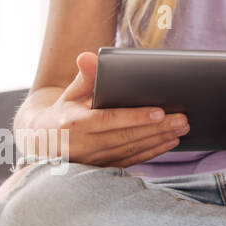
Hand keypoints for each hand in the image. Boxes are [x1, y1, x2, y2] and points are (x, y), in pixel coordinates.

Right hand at [21, 52, 189, 167]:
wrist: (42, 142)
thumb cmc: (63, 111)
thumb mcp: (70, 93)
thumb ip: (84, 77)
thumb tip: (87, 56)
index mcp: (73, 123)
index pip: (108, 120)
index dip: (134, 117)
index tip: (159, 111)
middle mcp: (82, 145)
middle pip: (125, 137)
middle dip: (157, 129)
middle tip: (182, 120)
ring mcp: (91, 160)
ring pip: (130, 151)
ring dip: (158, 140)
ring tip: (181, 129)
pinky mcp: (100, 168)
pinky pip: (130, 161)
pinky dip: (152, 152)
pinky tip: (170, 143)